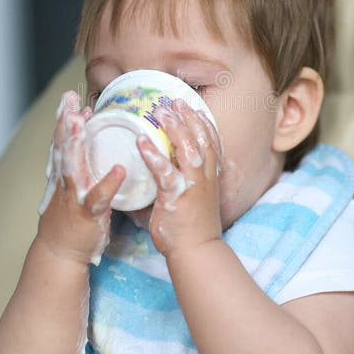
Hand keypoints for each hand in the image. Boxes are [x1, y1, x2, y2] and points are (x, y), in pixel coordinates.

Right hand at [36, 90, 124, 264]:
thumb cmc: (71, 215)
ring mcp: (75, 195)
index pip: (61, 140)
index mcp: (64, 172)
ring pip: (73, 165)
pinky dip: (107, 184)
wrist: (61, 251)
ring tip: (80, 121)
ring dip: (76, 143)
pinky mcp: (87, 214)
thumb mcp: (72, 185)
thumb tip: (85, 134)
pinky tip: (118, 171)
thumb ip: (78, 161)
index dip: (63, 117)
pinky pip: (98, 197)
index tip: (68, 96)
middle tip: (68, 98)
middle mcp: (66, 180)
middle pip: (63, 145)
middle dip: (65, 121)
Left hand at [135, 98, 222, 257]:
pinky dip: (153, 154)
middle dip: (188, 116)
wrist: (196, 251)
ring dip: (174, 127)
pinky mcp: (175, 196)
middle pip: (201, 138)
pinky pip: (164, 171)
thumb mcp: (193, 199)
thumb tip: (159, 173)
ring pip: (187, 148)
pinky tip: (141, 141)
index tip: (195, 108)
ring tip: (160, 111)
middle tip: (174, 101)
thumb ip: (180, 182)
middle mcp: (204, 176)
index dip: (204, 123)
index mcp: (209, 176)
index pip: (212, 142)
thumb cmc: (192, 228)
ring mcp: (192, 185)